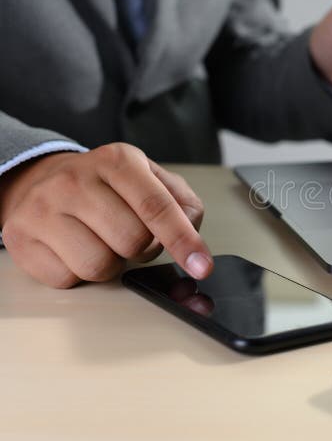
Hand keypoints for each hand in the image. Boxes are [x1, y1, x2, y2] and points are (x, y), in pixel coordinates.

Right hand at [0, 143, 212, 287]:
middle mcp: (76, 180)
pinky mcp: (21, 240)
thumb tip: (193, 239)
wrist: (40, 181)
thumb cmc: (105, 186)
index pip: (156, 206)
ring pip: (99, 266)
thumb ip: (182, 203)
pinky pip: (67, 279)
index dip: (183, 240)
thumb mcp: (149, 179)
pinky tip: (74, 249)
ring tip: (102, 242)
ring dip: (111, 264)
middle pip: (132, 241)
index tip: (201, 265)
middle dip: (142, 249)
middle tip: (131, 236)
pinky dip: (79, 274)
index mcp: (117, 160)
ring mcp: (44, 209)